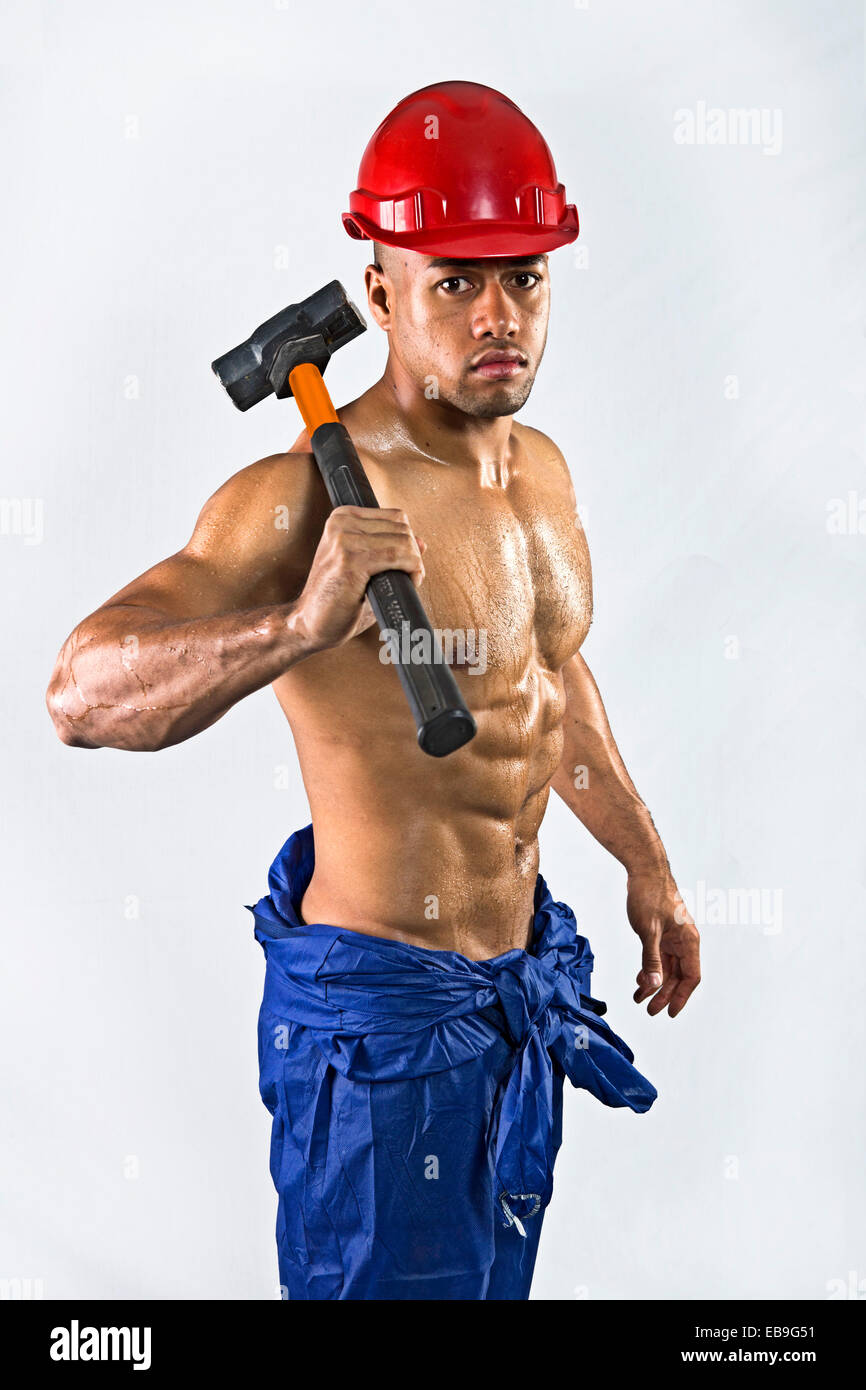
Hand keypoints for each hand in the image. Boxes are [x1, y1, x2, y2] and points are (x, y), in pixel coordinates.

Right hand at [293, 506, 425, 651]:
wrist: (310, 624)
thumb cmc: (336, 599)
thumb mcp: (364, 567)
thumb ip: (390, 550)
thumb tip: (421, 542)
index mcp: (342, 517)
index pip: (396, 517)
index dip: (409, 541)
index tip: (405, 564)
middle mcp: (341, 523)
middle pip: (402, 528)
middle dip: (414, 553)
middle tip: (409, 576)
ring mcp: (343, 540)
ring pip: (403, 542)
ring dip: (415, 563)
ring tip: (408, 580)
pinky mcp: (349, 561)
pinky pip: (398, 556)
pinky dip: (412, 570)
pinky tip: (408, 582)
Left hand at [627, 867, 700, 1016]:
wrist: (644, 869)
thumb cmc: (650, 894)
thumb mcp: (648, 930)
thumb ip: (651, 959)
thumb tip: (654, 985)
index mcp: (689, 940)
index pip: (691, 976)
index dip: (681, 996)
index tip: (669, 1011)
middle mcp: (684, 940)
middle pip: (678, 975)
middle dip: (664, 994)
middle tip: (649, 1010)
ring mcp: (673, 936)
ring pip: (667, 967)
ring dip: (654, 983)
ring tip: (639, 998)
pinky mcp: (661, 932)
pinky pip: (659, 957)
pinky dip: (650, 969)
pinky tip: (639, 980)